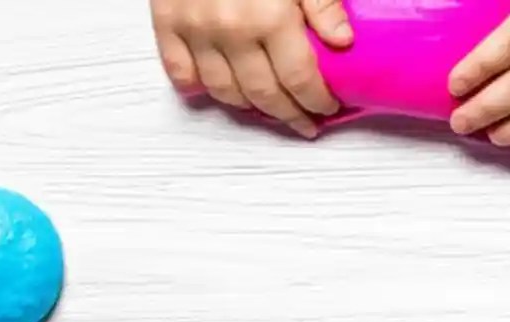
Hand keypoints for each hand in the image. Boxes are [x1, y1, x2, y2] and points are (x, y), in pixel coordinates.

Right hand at [152, 0, 352, 137]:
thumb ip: (321, 2)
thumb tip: (343, 41)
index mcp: (270, 16)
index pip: (299, 79)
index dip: (317, 101)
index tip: (328, 107)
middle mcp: (232, 31)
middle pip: (265, 95)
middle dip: (290, 115)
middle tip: (305, 122)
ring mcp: (195, 30)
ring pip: (225, 92)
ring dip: (251, 107)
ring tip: (270, 109)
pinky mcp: (166, 22)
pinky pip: (180, 72)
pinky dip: (199, 87)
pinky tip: (220, 89)